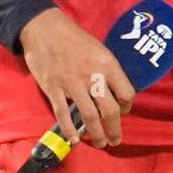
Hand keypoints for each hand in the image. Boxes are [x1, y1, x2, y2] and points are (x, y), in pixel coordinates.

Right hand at [19, 7, 135, 147]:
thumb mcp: (99, 49)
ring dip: (97, 134)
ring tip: (100, 143)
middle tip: (115, 140)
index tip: (123, 112)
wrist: (45, 29)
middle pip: (110, 110)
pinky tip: (74, 139)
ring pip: (89, 116)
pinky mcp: (53, 89)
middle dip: (115, 129)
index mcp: (108, 65)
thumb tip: (115, 91)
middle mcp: (93, 77)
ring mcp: (72, 85)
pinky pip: (63, 114)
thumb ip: (108, 70)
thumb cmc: (74, 38)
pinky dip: (69, 129)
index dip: (127, 106)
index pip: (126, 93)